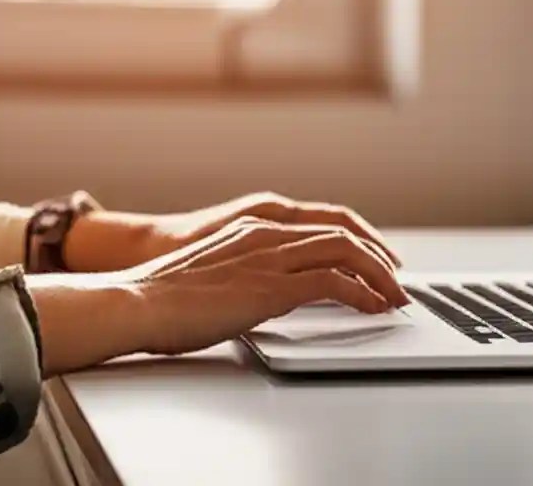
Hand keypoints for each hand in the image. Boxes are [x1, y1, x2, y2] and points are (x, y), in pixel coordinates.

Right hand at [30, 225, 408, 374]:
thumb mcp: (213, 274)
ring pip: (345, 252)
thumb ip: (244, 274)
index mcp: (253, 228)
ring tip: (395, 297)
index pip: (321, 224)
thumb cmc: (162, 297)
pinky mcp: (270, 286)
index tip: (375, 260)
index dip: (355, 239)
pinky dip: (361, 294)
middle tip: (397, 281)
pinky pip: (333, 283)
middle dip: (377, 256)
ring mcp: (270, 257)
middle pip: (342, 233)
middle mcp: (266, 234)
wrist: (135, 301)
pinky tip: (373, 308)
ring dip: (378, 275)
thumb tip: (260, 294)